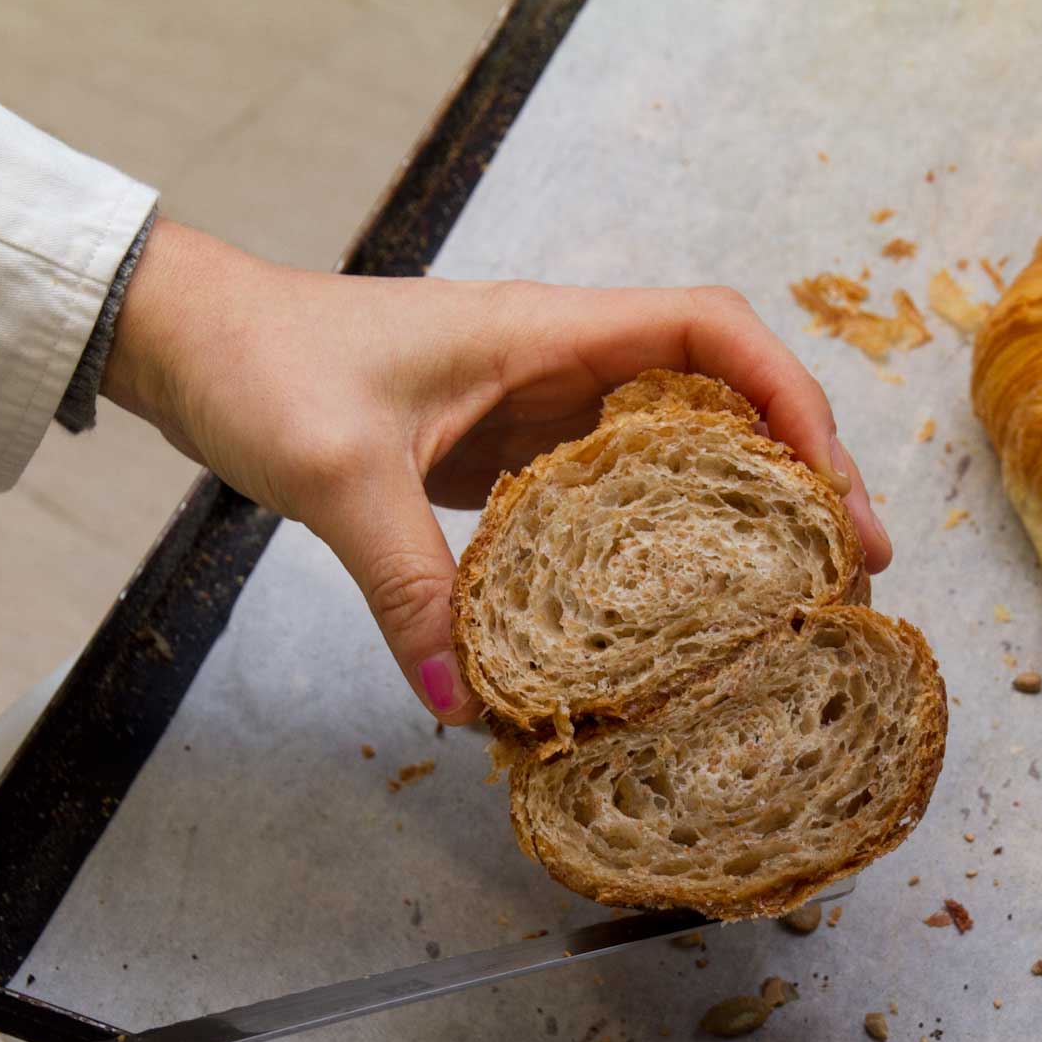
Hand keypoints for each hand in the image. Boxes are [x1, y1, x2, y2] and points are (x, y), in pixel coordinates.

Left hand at [102, 219, 891, 723]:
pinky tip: (676, 606)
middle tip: (848, 567)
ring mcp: (536, 409)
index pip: (710, 332)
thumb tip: (466, 708)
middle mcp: (558, 363)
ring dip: (743, 507)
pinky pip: (610, 493)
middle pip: (722, 395)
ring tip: (794, 594)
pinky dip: (660, 540)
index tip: (832, 488)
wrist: (192, 343)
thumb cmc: (262, 367)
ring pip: (675, 445)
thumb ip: (406, 586)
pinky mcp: (506, 454)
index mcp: (544, 332)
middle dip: (799, 468)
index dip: (790, 399)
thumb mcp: (338, 477)